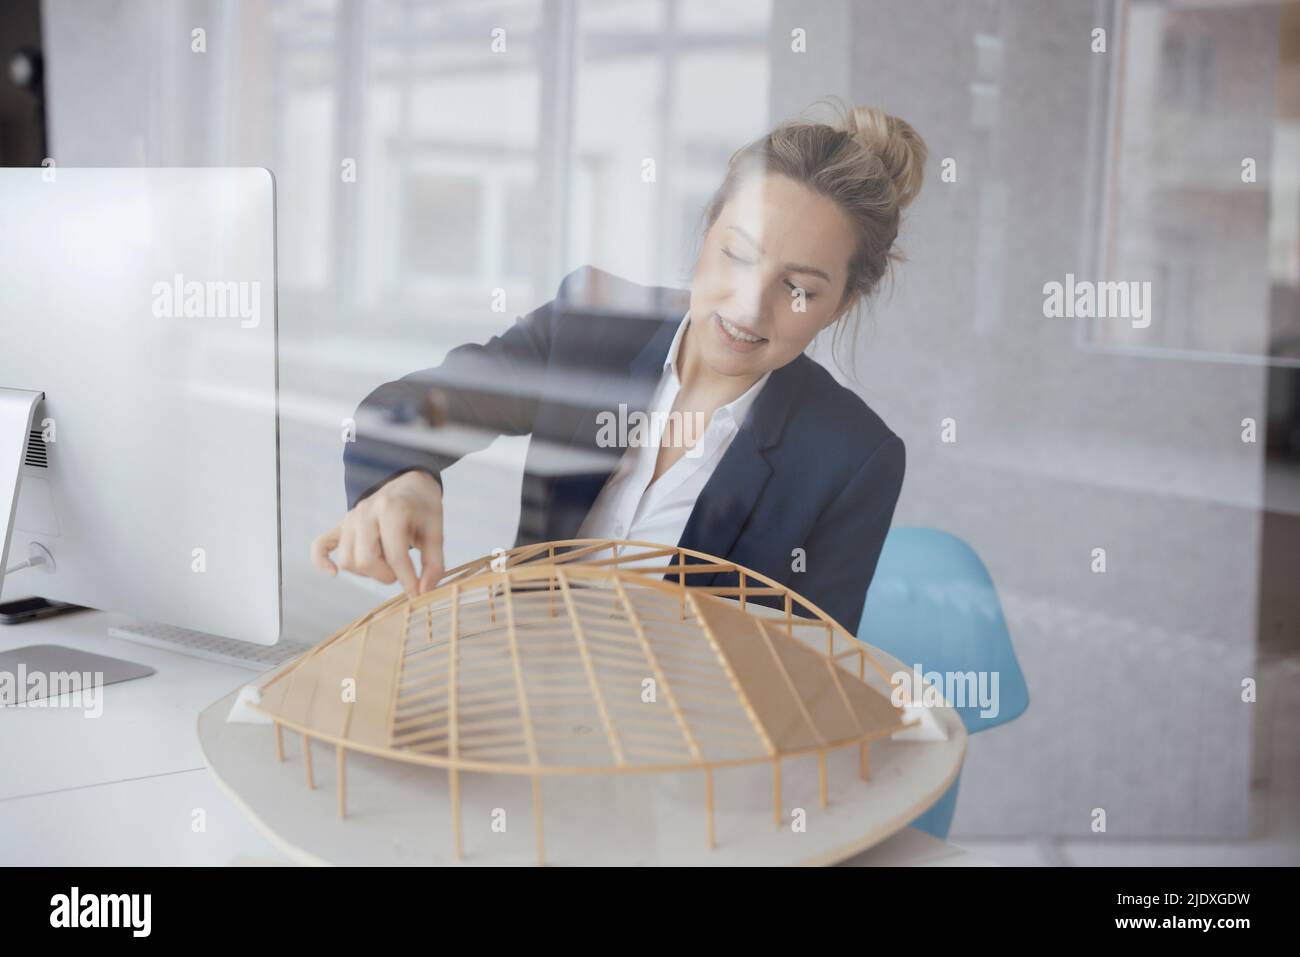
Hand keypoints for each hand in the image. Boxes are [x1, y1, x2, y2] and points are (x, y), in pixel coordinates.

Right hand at [311, 470, 444, 599]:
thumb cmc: (423, 508)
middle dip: (386, 576)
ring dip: (367, 572)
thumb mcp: (437, 531)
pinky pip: (320, 546)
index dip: (408, 581)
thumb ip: (433, 563)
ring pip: (347, 560)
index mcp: (392, 510)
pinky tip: (333, 573)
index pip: (395, 556)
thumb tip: (424, 592)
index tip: (418, 594)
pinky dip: (322, 562)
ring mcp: (349, 518)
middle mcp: (365, 512)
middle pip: (365, 561)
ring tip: (385, 563)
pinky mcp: (340, 525)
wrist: (408, 482)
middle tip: (402, 571)